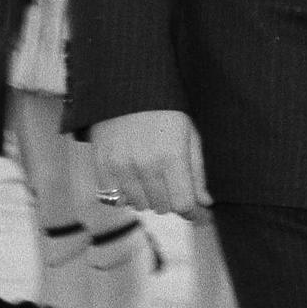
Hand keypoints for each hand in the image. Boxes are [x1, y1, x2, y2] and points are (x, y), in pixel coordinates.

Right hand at [89, 109, 208, 217]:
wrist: (126, 92)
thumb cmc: (166, 114)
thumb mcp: (190, 137)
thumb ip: (197, 172)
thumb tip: (205, 203)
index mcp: (172, 158)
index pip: (183, 204)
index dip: (194, 212)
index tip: (199, 215)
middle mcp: (145, 167)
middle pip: (162, 207)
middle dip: (172, 200)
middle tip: (174, 187)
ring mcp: (120, 168)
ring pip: (139, 205)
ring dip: (149, 198)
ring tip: (152, 179)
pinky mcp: (101, 167)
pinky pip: (114, 198)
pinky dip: (125, 195)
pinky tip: (133, 181)